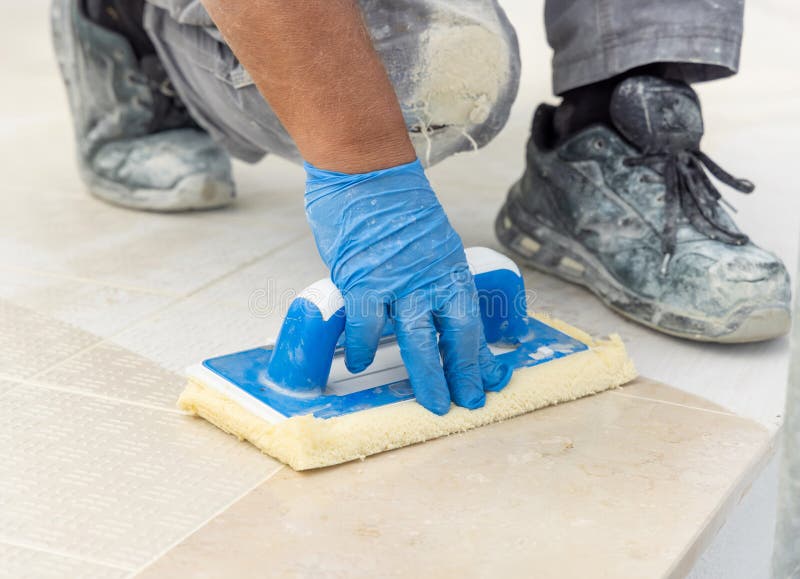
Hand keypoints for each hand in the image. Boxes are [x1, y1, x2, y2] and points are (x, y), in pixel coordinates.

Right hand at [305, 159, 510, 414]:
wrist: (366, 169)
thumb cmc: (394, 202)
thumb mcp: (427, 240)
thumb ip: (427, 273)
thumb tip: (423, 302)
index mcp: (450, 268)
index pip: (472, 322)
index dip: (480, 357)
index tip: (490, 379)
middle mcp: (432, 279)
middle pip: (455, 338)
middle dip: (463, 377)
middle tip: (468, 403)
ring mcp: (400, 282)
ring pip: (420, 342)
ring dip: (427, 377)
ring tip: (430, 403)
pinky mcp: (365, 280)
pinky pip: (367, 325)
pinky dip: (364, 347)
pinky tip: (360, 363)